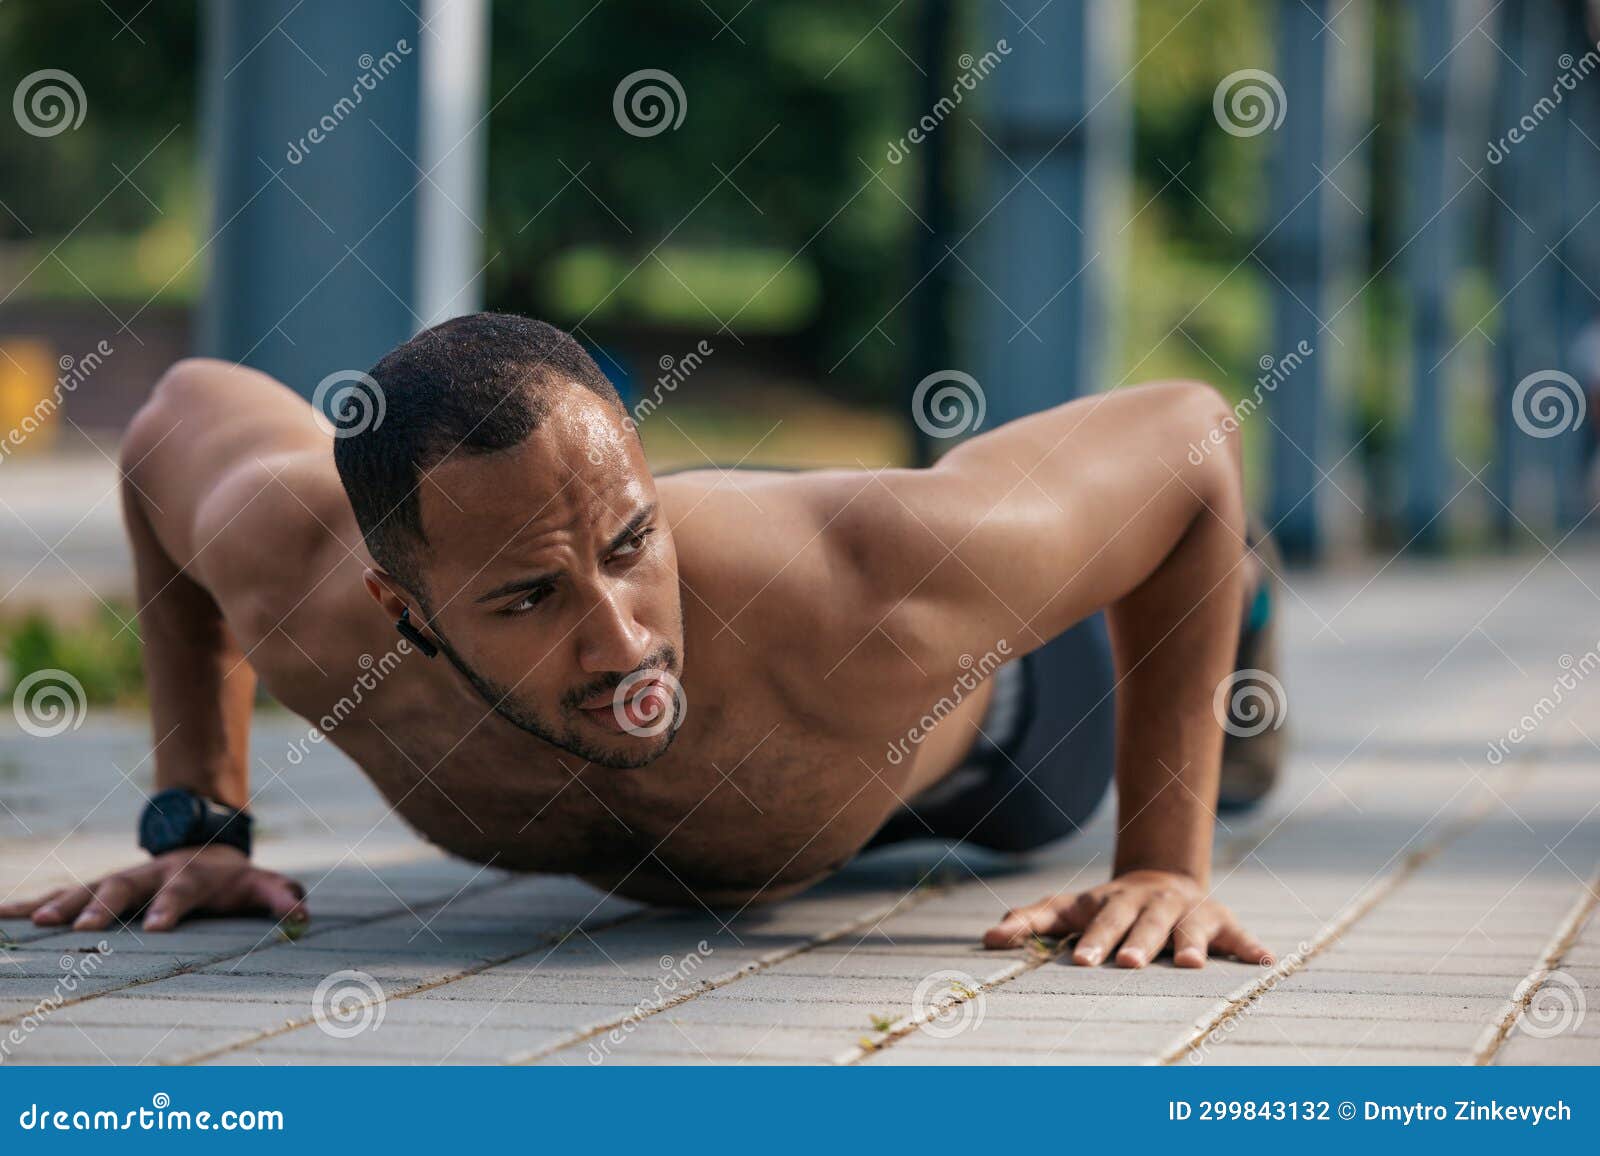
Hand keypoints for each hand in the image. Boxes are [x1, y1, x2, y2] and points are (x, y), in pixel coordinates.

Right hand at [0, 846, 306, 932]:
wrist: (205, 843)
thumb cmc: (233, 878)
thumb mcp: (260, 884)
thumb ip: (281, 898)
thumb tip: (304, 915)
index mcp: (192, 875)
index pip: (181, 891)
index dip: (170, 907)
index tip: (154, 930)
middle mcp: (152, 873)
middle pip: (126, 885)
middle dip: (104, 905)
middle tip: (82, 927)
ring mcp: (123, 876)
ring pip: (89, 886)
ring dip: (63, 902)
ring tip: (36, 923)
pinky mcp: (100, 885)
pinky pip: (63, 891)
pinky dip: (35, 901)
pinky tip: (6, 914)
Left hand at [981, 869, 1269, 967]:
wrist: (1161, 878)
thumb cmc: (1105, 907)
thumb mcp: (1067, 908)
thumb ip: (1028, 919)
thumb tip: (987, 937)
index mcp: (1113, 902)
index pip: (1100, 921)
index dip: (1092, 940)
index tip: (1081, 962)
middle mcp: (1152, 903)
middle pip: (1143, 923)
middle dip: (1137, 942)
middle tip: (1128, 964)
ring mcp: (1188, 911)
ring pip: (1189, 926)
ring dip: (1189, 943)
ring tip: (1188, 965)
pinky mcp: (1221, 922)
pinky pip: (1237, 936)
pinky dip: (1249, 947)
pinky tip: (1263, 962)